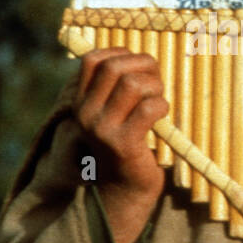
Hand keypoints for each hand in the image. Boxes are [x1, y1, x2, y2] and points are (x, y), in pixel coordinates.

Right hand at [74, 48, 169, 242]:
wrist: (126, 188)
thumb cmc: (128, 142)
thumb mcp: (114, 110)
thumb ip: (117, 85)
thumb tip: (139, 56)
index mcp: (80, 102)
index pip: (93, 60)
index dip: (121, 54)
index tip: (139, 66)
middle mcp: (85, 114)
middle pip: (114, 67)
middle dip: (144, 66)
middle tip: (156, 82)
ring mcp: (102, 129)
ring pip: (133, 84)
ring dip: (155, 86)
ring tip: (158, 100)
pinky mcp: (123, 143)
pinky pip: (148, 108)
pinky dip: (162, 106)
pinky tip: (161, 117)